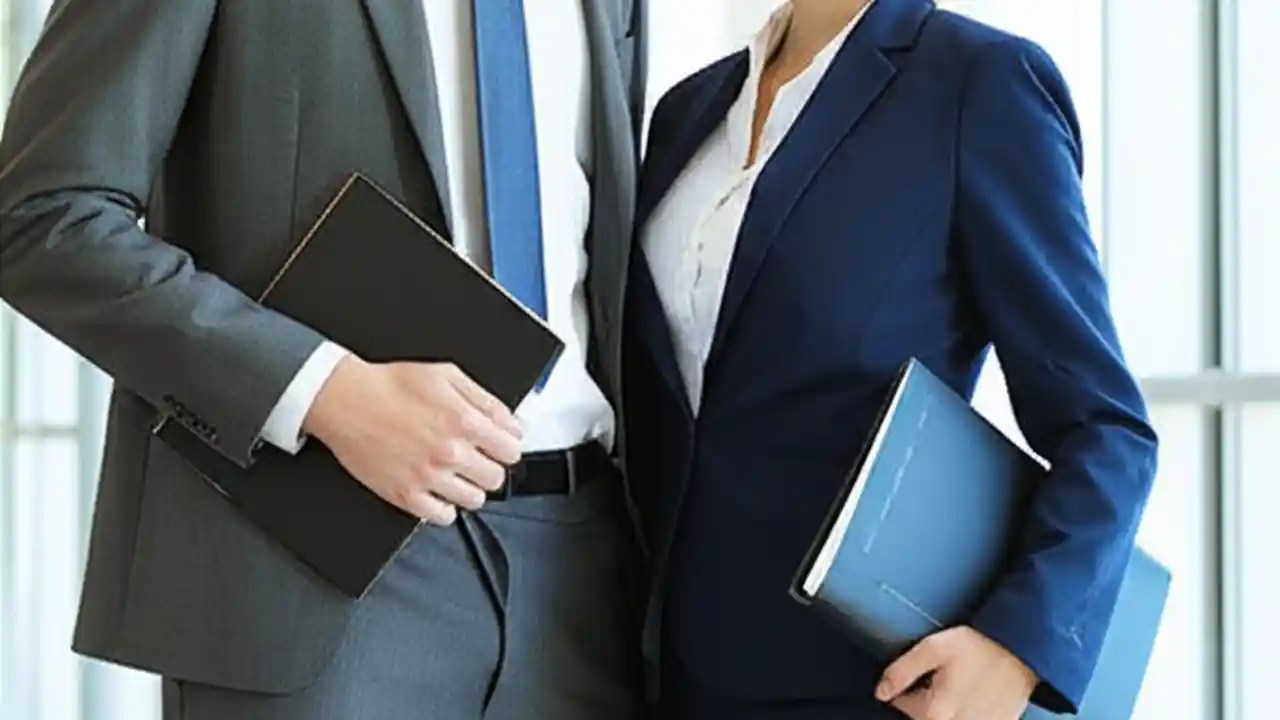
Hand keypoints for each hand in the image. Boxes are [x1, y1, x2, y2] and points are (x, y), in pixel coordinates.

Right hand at [303, 356, 522, 525]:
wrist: (346, 400)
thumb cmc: (390, 385)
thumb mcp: (447, 376)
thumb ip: (487, 401)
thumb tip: (513, 424)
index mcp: (464, 422)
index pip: (512, 451)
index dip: (506, 447)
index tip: (499, 446)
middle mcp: (449, 452)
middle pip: (496, 478)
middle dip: (489, 466)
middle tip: (475, 458)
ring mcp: (428, 477)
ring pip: (474, 500)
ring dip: (470, 488)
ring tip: (456, 473)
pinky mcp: (405, 495)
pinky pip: (443, 517)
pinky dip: (445, 506)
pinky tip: (439, 490)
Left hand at [876, 626, 1036, 719]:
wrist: (1026, 656)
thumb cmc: (982, 649)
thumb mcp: (936, 647)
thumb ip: (902, 670)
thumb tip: (881, 691)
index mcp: (934, 712)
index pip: (899, 703)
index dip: (906, 683)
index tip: (924, 671)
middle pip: (920, 714)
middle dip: (925, 695)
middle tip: (945, 675)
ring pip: (939, 718)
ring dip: (944, 704)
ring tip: (960, 684)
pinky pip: (963, 719)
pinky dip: (964, 710)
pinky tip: (973, 694)